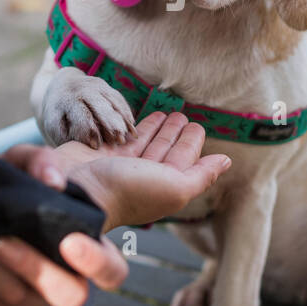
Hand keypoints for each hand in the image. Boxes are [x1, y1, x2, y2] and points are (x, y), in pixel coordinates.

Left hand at [0, 141, 126, 305]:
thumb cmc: (24, 184)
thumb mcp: (31, 162)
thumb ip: (42, 160)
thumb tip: (51, 180)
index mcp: (88, 249)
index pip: (111, 270)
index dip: (95, 262)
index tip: (69, 241)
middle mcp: (66, 282)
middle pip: (67, 296)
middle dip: (31, 268)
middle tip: (0, 240)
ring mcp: (34, 302)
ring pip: (15, 300)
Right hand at [53, 111, 231, 230]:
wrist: (79, 191)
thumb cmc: (128, 192)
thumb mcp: (175, 188)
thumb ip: (203, 175)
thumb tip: (227, 161)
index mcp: (163, 187)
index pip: (184, 161)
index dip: (192, 143)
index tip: (197, 126)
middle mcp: (144, 177)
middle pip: (166, 151)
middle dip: (176, 135)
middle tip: (183, 116)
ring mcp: (122, 166)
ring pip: (145, 143)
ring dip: (157, 129)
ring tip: (166, 113)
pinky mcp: (102, 154)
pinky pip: (123, 137)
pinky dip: (134, 127)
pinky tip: (138, 118)